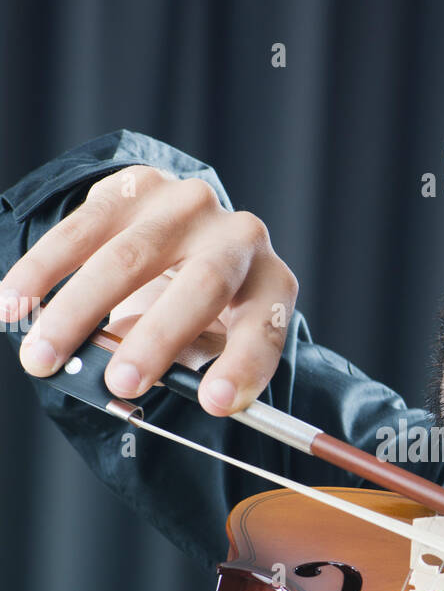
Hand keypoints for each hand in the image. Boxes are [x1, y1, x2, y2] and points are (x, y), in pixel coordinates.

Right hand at [1, 165, 297, 414]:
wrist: (183, 240)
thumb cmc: (198, 315)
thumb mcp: (207, 348)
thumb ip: (179, 368)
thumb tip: (118, 381)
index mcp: (271, 284)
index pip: (265, 326)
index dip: (242, 365)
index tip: (214, 403)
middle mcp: (239, 237)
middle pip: (200, 285)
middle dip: (156, 339)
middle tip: (119, 384)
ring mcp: (187, 205)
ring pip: (129, 256)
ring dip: (78, 311)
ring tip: (41, 356)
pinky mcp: (134, 187)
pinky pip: (82, 229)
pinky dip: (43, 271)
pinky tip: (14, 304)